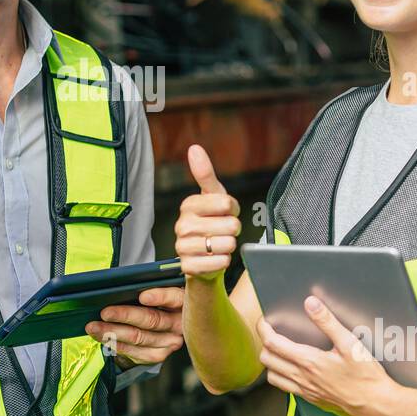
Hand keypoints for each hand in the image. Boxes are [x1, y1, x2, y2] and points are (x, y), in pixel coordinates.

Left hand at [85, 286, 183, 368]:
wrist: (162, 323)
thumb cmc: (155, 299)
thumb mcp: (156, 287)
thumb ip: (148, 282)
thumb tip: (126, 280)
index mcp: (182, 301)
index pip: (174, 297)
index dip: (160, 296)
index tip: (143, 296)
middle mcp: (179, 323)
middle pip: (152, 320)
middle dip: (125, 315)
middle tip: (105, 312)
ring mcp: (170, 342)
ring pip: (139, 337)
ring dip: (113, 332)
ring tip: (94, 327)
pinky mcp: (158, 355)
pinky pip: (135, 352)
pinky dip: (117, 344)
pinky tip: (103, 338)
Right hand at [175, 144, 240, 282]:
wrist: (203, 256)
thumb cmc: (211, 221)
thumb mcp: (213, 196)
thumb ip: (205, 174)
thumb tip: (194, 148)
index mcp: (188, 205)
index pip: (226, 203)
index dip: (233, 210)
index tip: (224, 213)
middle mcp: (182, 225)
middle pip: (230, 225)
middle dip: (233, 230)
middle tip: (223, 231)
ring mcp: (183, 247)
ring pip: (226, 244)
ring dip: (229, 246)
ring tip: (219, 244)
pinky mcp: (188, 267)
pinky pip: (220, 262)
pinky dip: (224, 261)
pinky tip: (216, 258)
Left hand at [256, 295, 408, 415]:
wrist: (377, 405)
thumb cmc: (366, 376)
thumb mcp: (350, 344)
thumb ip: (328, 322)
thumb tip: (310, 303)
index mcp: (308, 362)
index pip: (273, 344)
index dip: (264, 329)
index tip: (264, 321)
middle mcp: (302, 378)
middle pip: (267, 360)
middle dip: (264, 344)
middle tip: (271, 333)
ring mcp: (306, 391)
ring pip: (273, 377)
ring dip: (271, 362)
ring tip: (279, 350)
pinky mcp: (312, 400)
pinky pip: (287, 388)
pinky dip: (282, 376)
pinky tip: (294, 368)